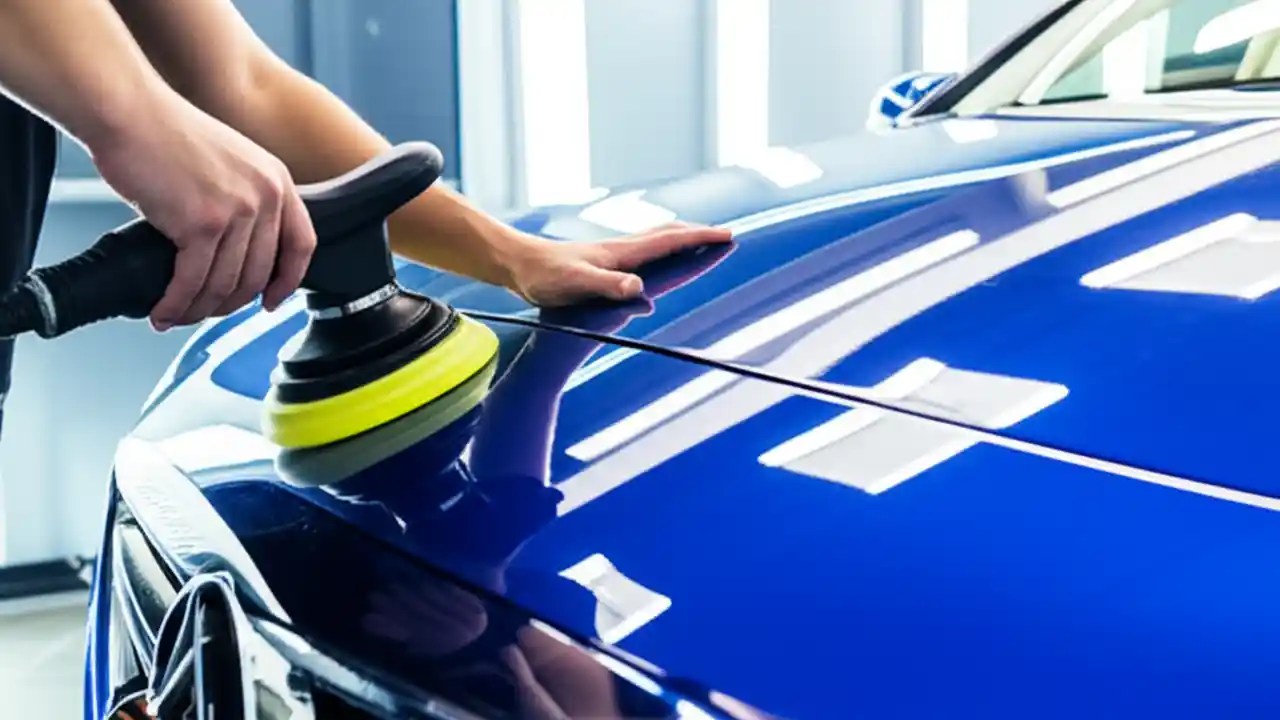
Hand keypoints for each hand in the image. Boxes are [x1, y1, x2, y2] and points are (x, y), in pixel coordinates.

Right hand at [91, 92, 315, 330]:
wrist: (129, 111)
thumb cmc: (164, 132)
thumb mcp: (229, 160)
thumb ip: (244, 196)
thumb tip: (236, 248)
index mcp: (277, 180)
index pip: (302, 244)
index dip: (288, 281)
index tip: (271, 300)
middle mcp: (265, 196)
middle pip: (258, 273)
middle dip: (229, 303)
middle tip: (205, 310)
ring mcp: (237, 212)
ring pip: (226, 284)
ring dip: (199, 309)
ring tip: (177, 315)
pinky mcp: (202, 225)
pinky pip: (193, 281)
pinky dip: (176, 303)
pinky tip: (162, 311)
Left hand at [507, 223, 732, 306]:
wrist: (517, 263)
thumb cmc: (544, 277)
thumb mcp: (576, 285)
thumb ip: (608, 286)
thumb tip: (640, 289)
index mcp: (622, 254)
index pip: (670, 242)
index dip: (700, 239)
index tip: (727, 236)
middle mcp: (622, 249)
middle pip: (668, 235)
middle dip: (698, 234)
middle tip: (724, 235)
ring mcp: (613, 253)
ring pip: (657, 239)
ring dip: (682, 237)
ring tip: (700, 238)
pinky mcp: (604, 260)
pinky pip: (644, 250)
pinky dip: (662, 246)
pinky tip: (656, 254)